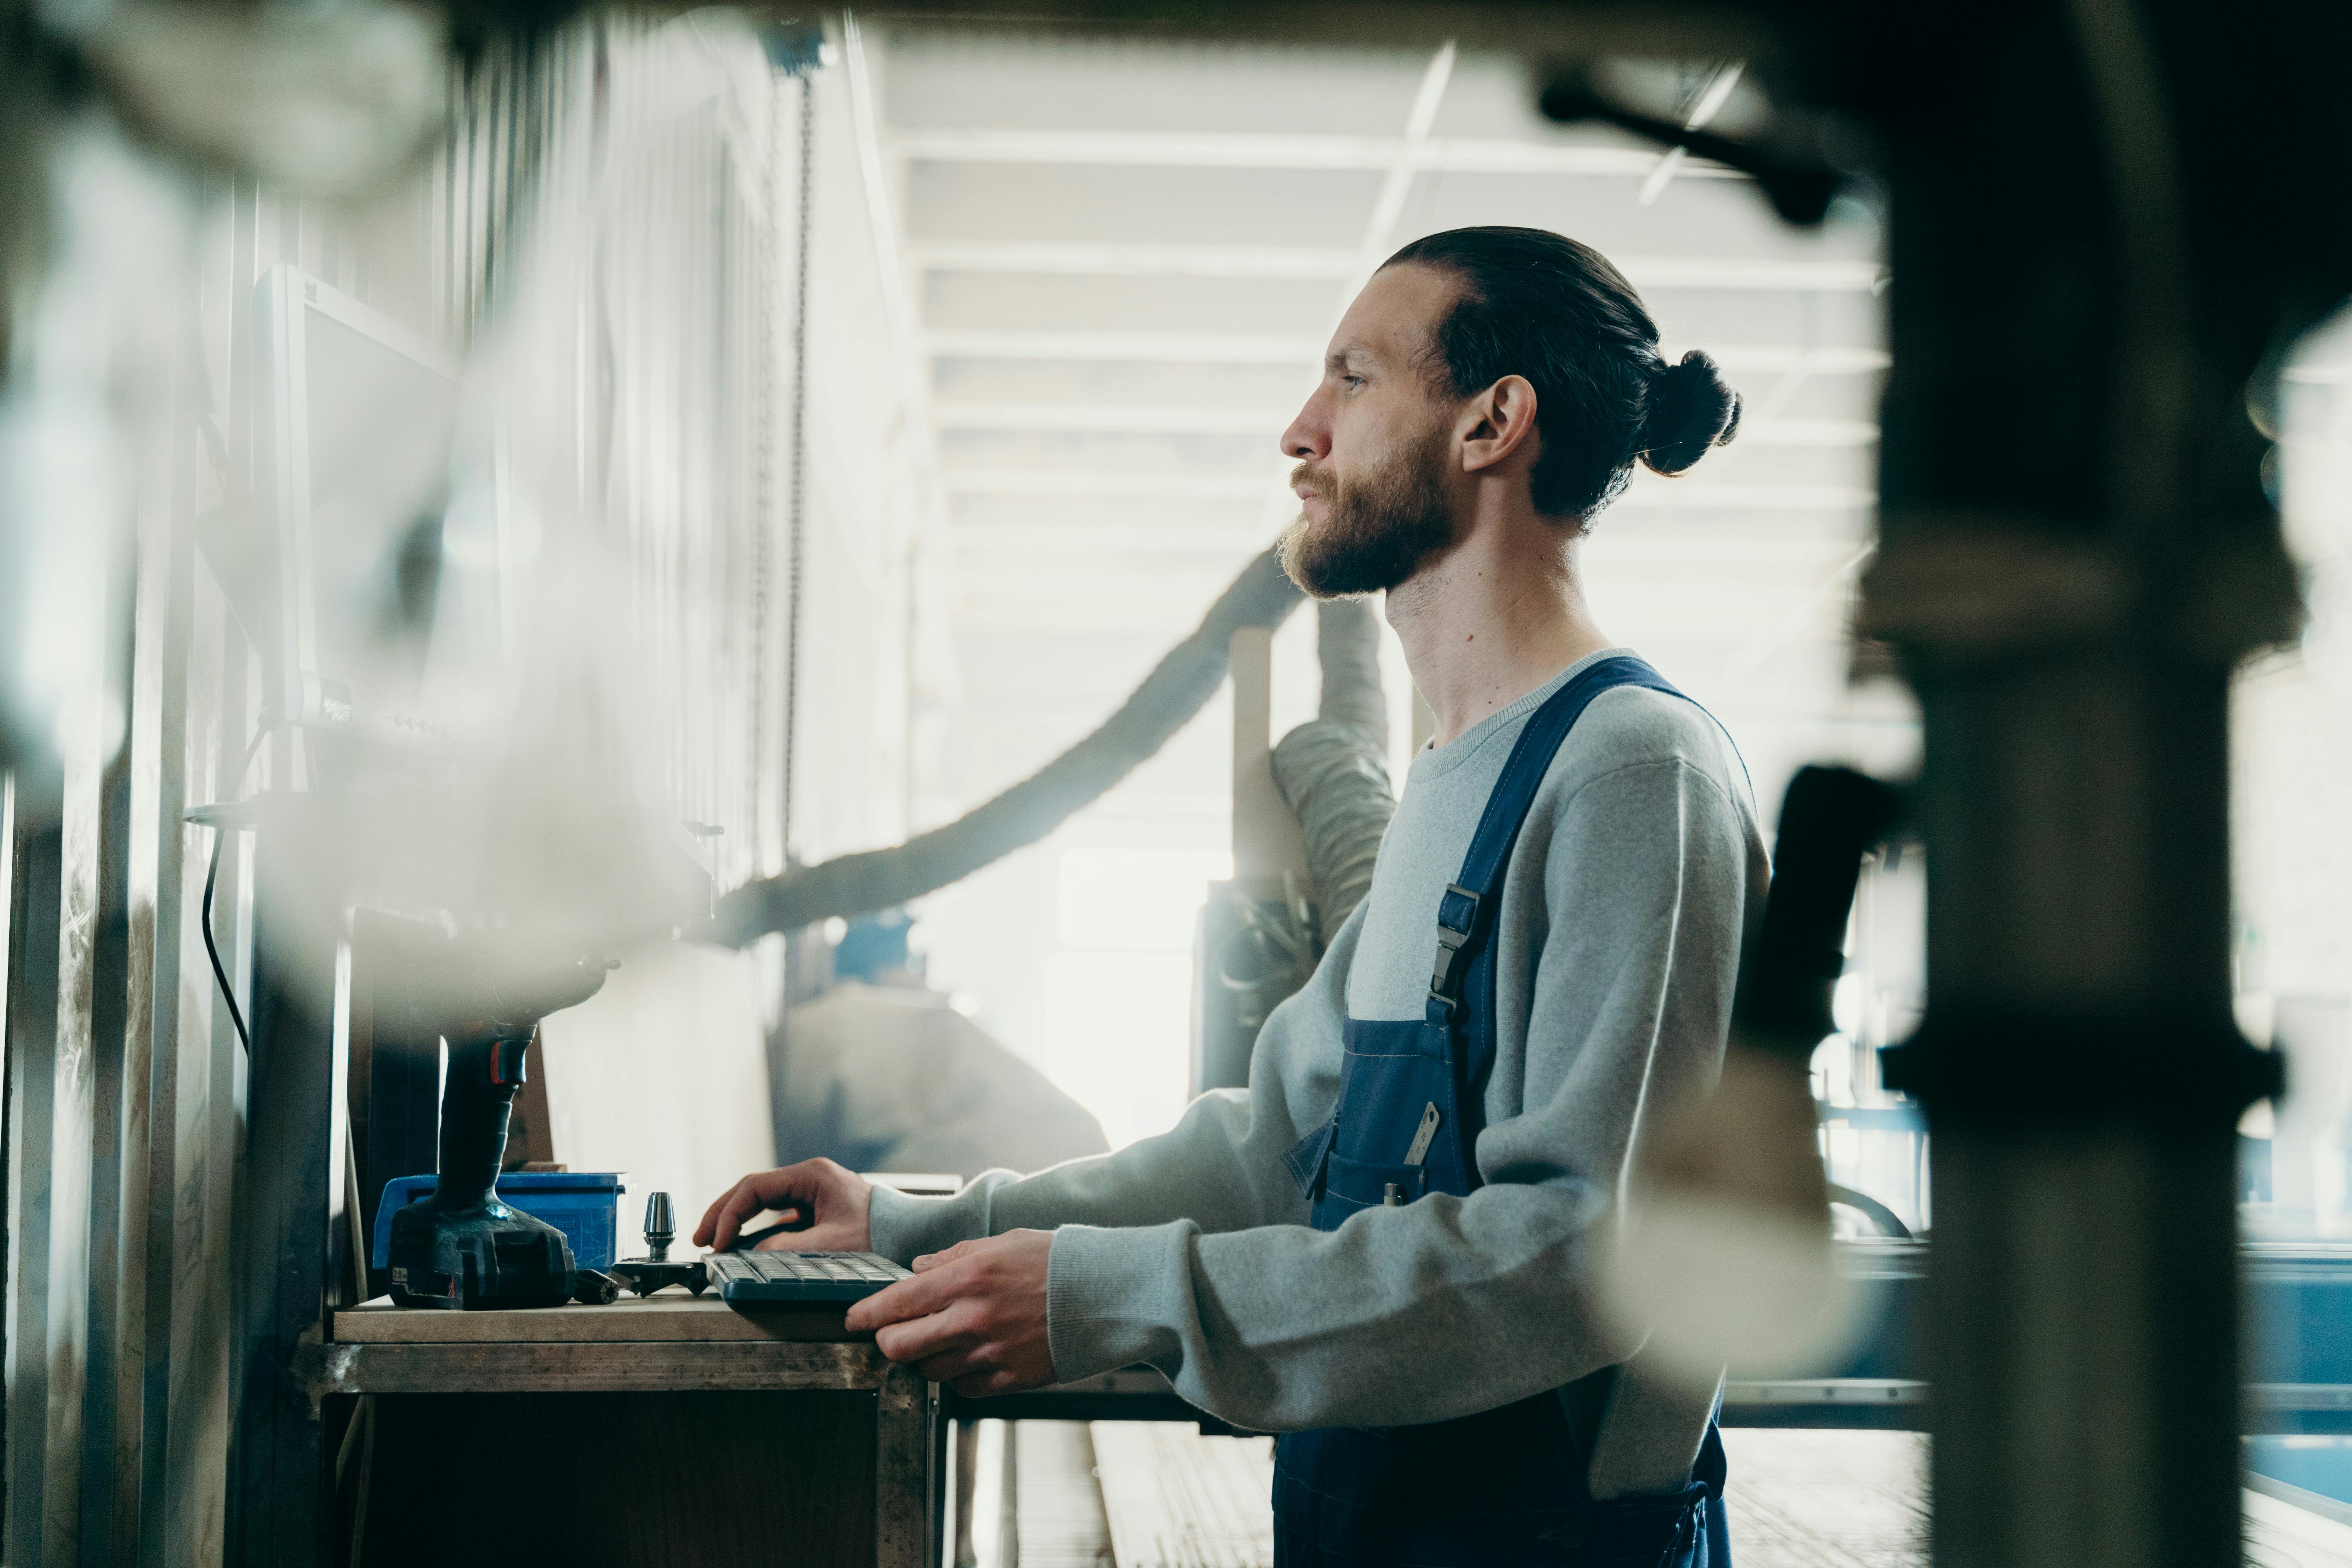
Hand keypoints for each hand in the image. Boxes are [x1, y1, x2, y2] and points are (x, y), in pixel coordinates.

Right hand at [694, 1158, 872, 1252]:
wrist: (911, 1232)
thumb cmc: (881, 1233)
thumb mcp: (832, 1244)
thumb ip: (789, 1247)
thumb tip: (754, 1252)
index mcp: (811, 1175)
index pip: (755, 1188)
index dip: (729, 1213)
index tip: (715, 1240)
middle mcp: (808, 1178)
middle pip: (753, 1190)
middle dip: (724, 1213)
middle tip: (700, 1238)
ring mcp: (811, 1192)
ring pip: (762, 1201)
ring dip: (737, 1220)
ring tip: (713, 1241)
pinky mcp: (815, 1208)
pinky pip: (776, 1215)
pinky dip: (756, 1228)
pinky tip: (742, 1245)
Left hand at [844, 1231, 1055, 1396]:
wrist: (1104, 1294)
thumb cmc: (1053, 1261)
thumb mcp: (999, 1243)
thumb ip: (951, 1258)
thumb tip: (916, 1271)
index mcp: (967, 1279)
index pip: (897, 1303)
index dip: (865, 1314)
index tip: (853, 1319)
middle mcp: (973, 1320)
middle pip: (900, 1347)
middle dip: (887, 1341)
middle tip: (892, 1333)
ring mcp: (991, 1355)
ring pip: (929, 1371)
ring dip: (925, 1359)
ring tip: (942, 1341)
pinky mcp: (1010, 1380)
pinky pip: (964, 1389)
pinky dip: (959, 1376)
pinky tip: (971, 1356)